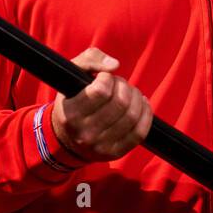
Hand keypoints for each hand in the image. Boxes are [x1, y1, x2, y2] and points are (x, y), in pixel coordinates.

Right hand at [50, 47, 153, 161]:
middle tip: (119, 84)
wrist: (66, 138)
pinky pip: (140, 132)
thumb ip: (90, 59)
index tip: (104, 78)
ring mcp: (101, 147)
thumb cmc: (72, 99)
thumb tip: (115, 65)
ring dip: (136, 97)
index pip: (101, 91)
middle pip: (120, 102)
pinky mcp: (115, 153)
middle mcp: (84, 134)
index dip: (107, 78)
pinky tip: (142, 104)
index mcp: (70, 114)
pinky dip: (146, 113)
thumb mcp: (72, 73)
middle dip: (124, 86)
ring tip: (129, 93)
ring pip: (132, 116)